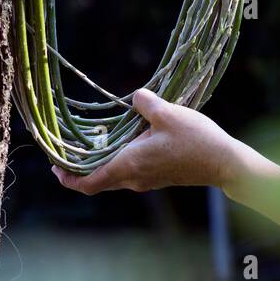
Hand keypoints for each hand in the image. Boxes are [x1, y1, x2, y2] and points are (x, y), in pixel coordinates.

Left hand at [52, 89, 243, 193]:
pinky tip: (122, 138)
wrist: (225, 163)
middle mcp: (134, 178)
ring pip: (113, 175)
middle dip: (78, 168)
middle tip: (65, 151)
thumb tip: (134, 97)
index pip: (89, 183)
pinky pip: (128, 171)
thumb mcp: (168, 113)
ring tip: (92, 141)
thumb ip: (145, 103)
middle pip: (97, 181)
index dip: (67, 178)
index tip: (54, 168)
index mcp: (129, 165)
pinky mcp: (158, 176)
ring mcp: (147, 180)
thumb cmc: (195, 140)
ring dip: (99, 162)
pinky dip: (117, 159)